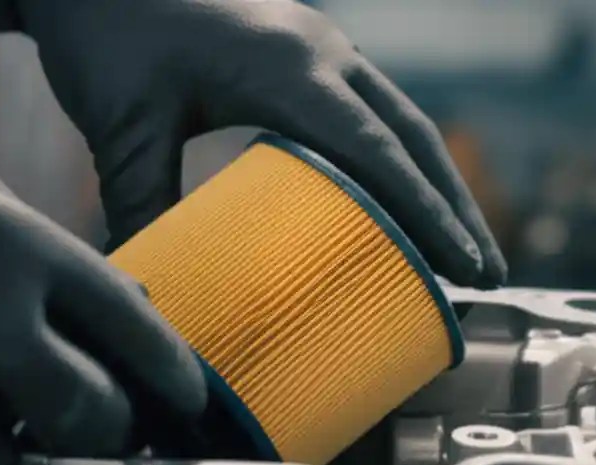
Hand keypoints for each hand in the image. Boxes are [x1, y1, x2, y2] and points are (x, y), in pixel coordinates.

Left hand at [13, 0, 506, 287]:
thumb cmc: (106, 33)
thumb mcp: (121, 126)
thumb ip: (142, 208)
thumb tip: (152, 299)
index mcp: (287, 66)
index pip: (377, 151)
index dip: (426, 213)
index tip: (464, 266)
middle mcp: (321, 50)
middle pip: (414, 136)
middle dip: (456, 207)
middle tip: (489, 273)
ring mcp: (321, 45)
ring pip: (404, 119)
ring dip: (439, 183)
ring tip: (465, 249)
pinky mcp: (308, 51)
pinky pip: (375, 109)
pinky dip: (401, 160)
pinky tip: (407, 203)